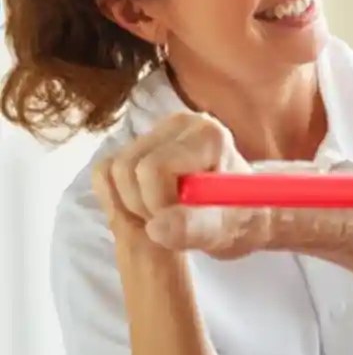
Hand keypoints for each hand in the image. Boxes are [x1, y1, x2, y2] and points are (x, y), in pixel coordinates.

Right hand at [91, 112, 265, 257]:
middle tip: (172, 223)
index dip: (158, 204)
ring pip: (111, 170)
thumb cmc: (241, 221)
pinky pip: (105, 172)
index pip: (152, 169)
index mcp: (207, 134)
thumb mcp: (225, 231)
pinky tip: (153, 208)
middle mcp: (181, 123)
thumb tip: (155, 228)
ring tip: (167, 218)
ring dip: (132, 204)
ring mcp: (159, 130)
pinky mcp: (141, 144)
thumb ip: (194, 228)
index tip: (182, 223)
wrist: (245, 212)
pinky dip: (122, 197)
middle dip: (142, 205)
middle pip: (125, 167)